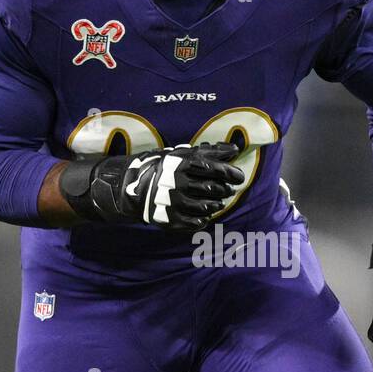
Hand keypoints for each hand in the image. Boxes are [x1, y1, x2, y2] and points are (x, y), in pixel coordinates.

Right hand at [60, 140, 244, 228]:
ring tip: (218, 202)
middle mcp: (178, 183)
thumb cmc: (164, 167)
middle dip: (225, 190)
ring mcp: (174, 203)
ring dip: (217, 205)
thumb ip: (210, 151)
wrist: (133, 187)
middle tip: (228, 190)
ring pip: (207, 207)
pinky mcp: (170, 219)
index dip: (230, 173)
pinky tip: (205, 214)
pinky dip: (204, 219)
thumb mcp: (183, 154)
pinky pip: (196, 222)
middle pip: (213, 189)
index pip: (214, 169)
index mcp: (182, 165)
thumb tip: (235, 149)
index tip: (239, 177)